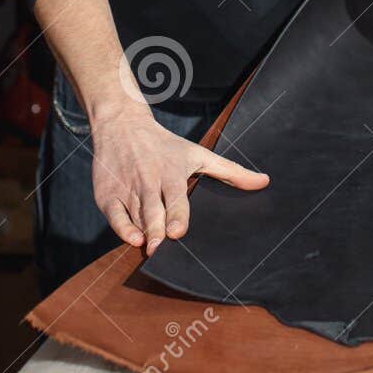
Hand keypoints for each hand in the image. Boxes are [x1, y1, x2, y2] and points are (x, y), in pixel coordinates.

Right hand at [92, 109, 268, 254]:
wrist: (122, 125)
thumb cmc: (165, 145)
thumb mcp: (198, 154)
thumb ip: (231, 171)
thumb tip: (265, 182)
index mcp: (171, 172)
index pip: (175, 197)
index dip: (177, 215)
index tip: (179, 231)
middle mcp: (148, 180)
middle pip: (153, 210)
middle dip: (156, 228)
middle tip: (161, 247)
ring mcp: (127, 188)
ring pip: (134, 215)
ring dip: (141, 232)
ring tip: (149, 247)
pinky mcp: (108, 194)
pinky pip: (114, 215)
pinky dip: (120, 227)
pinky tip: (131, 238)